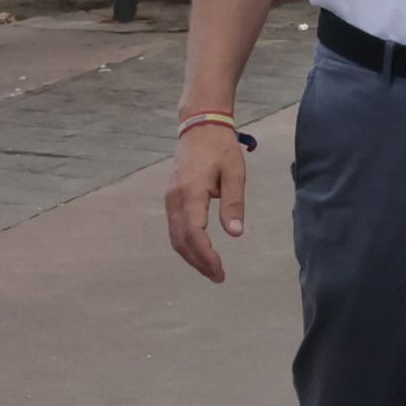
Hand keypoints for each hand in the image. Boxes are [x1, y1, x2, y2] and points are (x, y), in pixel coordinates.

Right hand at [165, 128, 246, 282]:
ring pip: (175, 237)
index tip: (220, 270)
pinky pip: (175, 228)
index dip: (205, 256)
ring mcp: (170, 199)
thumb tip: (235, 234)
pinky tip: (200, 252)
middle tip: (218, 277)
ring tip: (211, 270)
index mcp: (191, 192)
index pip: (194, 233)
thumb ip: (233, 204)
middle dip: (199, 262)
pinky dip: (186, 245)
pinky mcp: (171, 199)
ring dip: (191, 256)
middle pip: (181, 240)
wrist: (200, 128)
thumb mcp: (235, 174)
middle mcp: (175, 199)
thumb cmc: (221, 149)